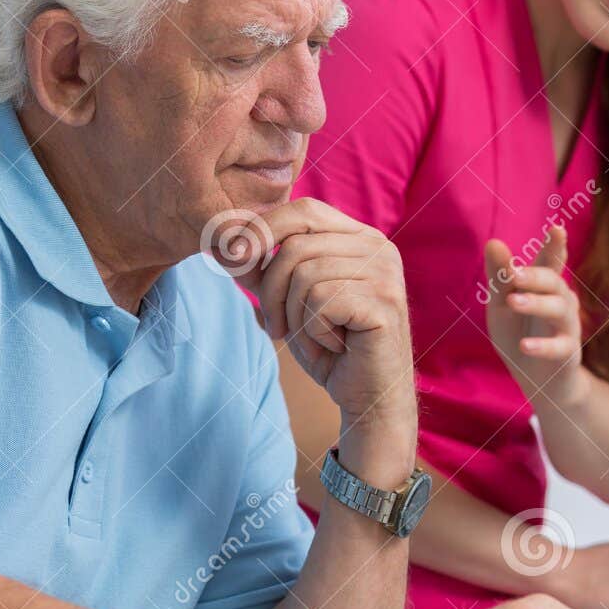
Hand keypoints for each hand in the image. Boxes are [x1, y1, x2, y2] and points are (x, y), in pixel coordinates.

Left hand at [234, 199, 414, 438]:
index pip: (304, 210)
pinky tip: (334, 346)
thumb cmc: (332, 349)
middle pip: (296, 246)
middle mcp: (379, 248)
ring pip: (304, 275)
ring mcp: (385, 274)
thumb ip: (264, 271)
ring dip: (294, 316)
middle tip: (279, 327)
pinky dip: (314, 331)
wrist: (369, 398)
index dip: (264, 229)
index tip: (234, 260)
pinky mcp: (383, 303)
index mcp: (361, 238)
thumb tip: (223, 244)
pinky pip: (320, 301)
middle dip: (271, 290)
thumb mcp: (290, 303)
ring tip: (313, 338)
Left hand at [484, 227, 585, 406]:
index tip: (557, 229)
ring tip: (513, 302)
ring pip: (560, 309)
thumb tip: (494, 242)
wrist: (536, 381)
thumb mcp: (502, 306)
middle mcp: (561, 301)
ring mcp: (567, 327)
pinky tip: (526, 345)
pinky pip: (560, 347)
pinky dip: (543, 345)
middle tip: (514, 274)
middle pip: (554, 282)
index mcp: (544, 286)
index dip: (555, 245)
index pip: (551, 261)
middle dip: (536, 276)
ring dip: (537, 303)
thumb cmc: (519, 334)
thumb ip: (500, 278)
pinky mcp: (568, 354)